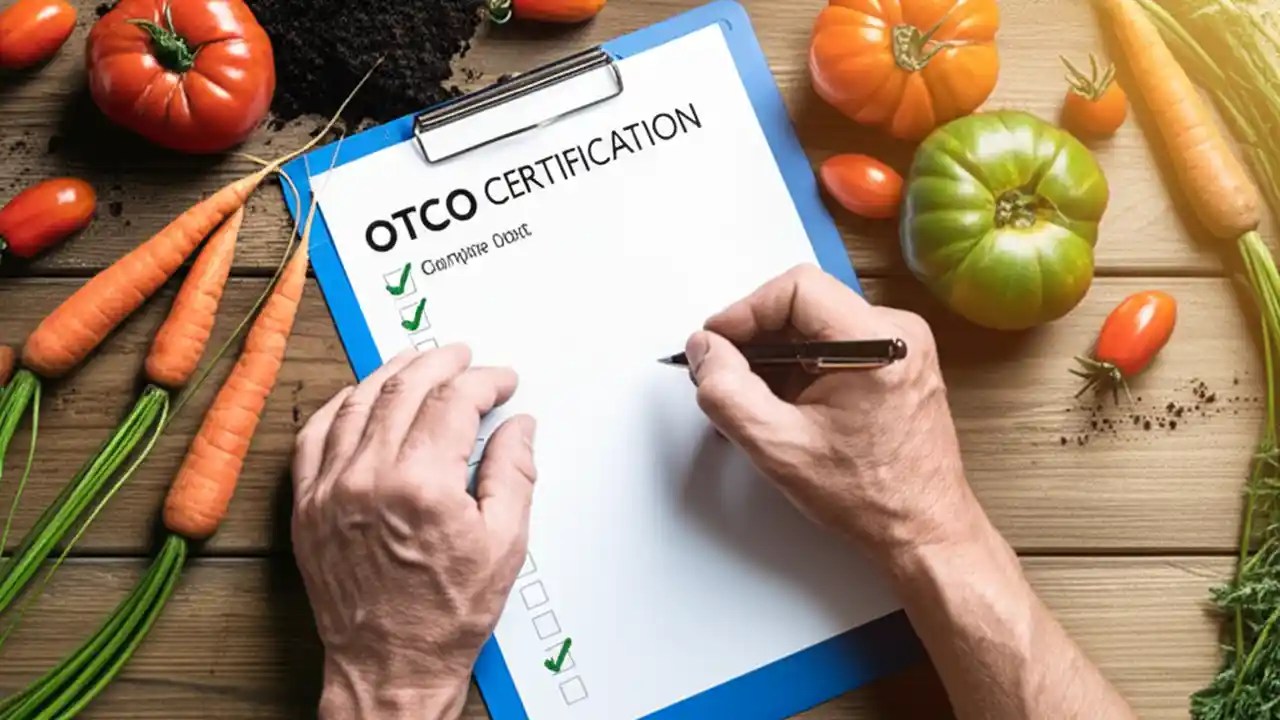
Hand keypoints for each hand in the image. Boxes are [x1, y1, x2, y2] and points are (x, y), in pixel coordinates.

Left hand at [291, 345, 536, 719]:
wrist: (391, 666)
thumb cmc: (445, 616)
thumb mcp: (504, 545)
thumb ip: (513, 474)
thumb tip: (518, 428)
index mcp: (422, 486)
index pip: (454, 401)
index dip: (483, 380)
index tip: (500, 381)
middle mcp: (369, 479)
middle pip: (405, 388)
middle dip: (441, 363)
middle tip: (463, 357)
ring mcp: (331, 490)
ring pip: (358, 401)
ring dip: (391, 372)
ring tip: (416, 361)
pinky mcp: (307, 507)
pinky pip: (313, 435)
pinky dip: (338, 405)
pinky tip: (357, 396)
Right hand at [686, 264, 981, 572]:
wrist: (923, 529)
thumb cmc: (872, 497)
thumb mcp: (780, 447)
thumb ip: (728, 392)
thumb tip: (706, 350)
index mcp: (880, 345)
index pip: (797, 288)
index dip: (746, 311)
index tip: (719, 343)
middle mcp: (899, 334)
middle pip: (806, 303)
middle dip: (757, 336)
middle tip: (728, 375)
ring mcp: (902, 347)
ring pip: (817, 323)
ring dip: (777, 354)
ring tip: (759, 400)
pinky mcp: (897, 362)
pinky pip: (836, 342)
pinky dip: (801, 366)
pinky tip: (787, 405)